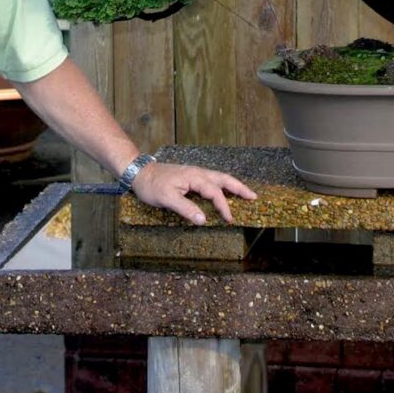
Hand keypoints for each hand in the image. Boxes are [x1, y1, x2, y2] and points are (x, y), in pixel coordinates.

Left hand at [131, 163, 256, 224]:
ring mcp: (195, 174)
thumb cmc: (152, 185)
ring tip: (245, 194)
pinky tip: (224, 192)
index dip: (224, 206)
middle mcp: (198, 173)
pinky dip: (222, 185)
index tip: (230, 219)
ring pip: (219, 178)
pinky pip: (212, 180)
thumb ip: (185, 208)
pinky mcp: (191, 177)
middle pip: (224, 178)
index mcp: (194, 177)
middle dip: (239, 188)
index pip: (214, 192)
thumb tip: (203, 220)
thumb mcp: (166, 198)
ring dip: (233, 185)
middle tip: (253, 197)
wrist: (140, 173)